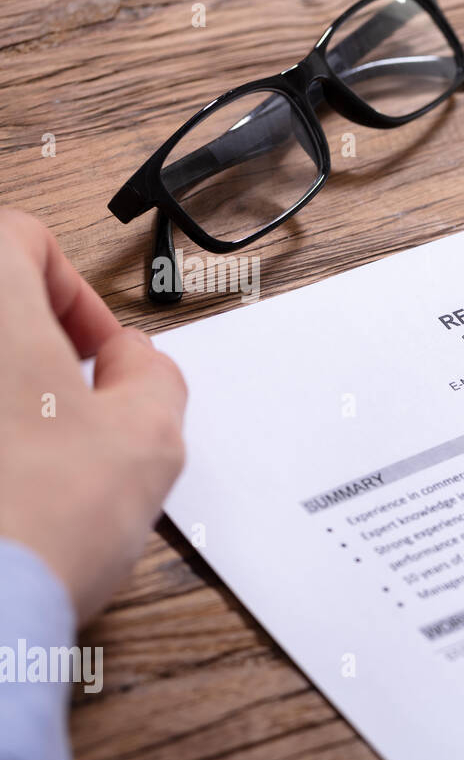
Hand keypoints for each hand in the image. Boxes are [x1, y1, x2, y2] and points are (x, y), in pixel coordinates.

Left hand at [0, 210, 186, 625]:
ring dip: (6, 399)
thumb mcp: (150, 436)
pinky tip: (2, 490)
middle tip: (66, 404)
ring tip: (31, 457)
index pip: (20, 237)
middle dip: (29, 346)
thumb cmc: (37, 522)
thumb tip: (130, 361)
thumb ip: (153, 371)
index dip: (74, 293)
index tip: (96, 356)